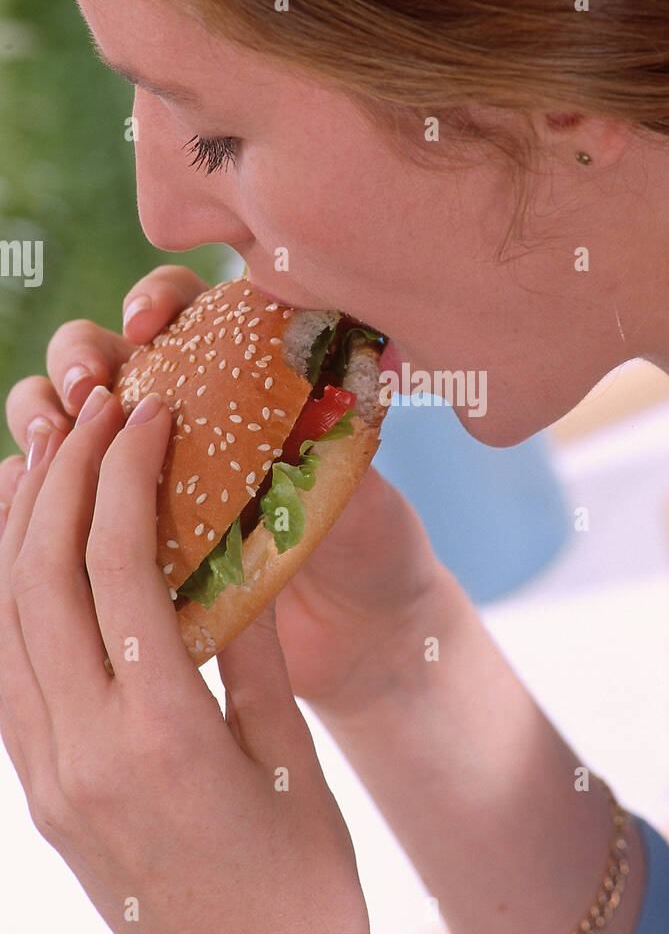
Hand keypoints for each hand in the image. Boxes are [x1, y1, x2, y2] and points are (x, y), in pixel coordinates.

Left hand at [0, 385, 398, 933]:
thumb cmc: (304, 884)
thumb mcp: (289, 758)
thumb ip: (250, 652)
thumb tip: (233, 553)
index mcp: (162, 736)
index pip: (119, 569)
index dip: (126, 476)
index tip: (147, 414)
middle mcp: (85, 755)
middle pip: (39, 582)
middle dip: (60, 480)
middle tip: (90, 411)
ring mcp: (51, 783)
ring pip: (1, 627)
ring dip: (16, 533)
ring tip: (39, 459)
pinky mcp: (43, 803)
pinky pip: (3, 680)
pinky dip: (5, 604)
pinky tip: (22, 560)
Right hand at [3, 265, 448, 713]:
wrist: (361, 632)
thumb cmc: (369, 543)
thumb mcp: (359, 481)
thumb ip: (336, 438)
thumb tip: (335, 385)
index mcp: (239, 375)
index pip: (182, 308)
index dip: (154, 301)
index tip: (147, 326)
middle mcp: (179, 412)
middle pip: (99, 353)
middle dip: (78, 358)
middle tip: (91, 394)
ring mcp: (139, 473)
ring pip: (62, 418)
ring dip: (41, 411)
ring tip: (52, 439)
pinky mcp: (116, 535)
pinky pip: (51, 498)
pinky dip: (26, 485)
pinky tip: (21, 489)